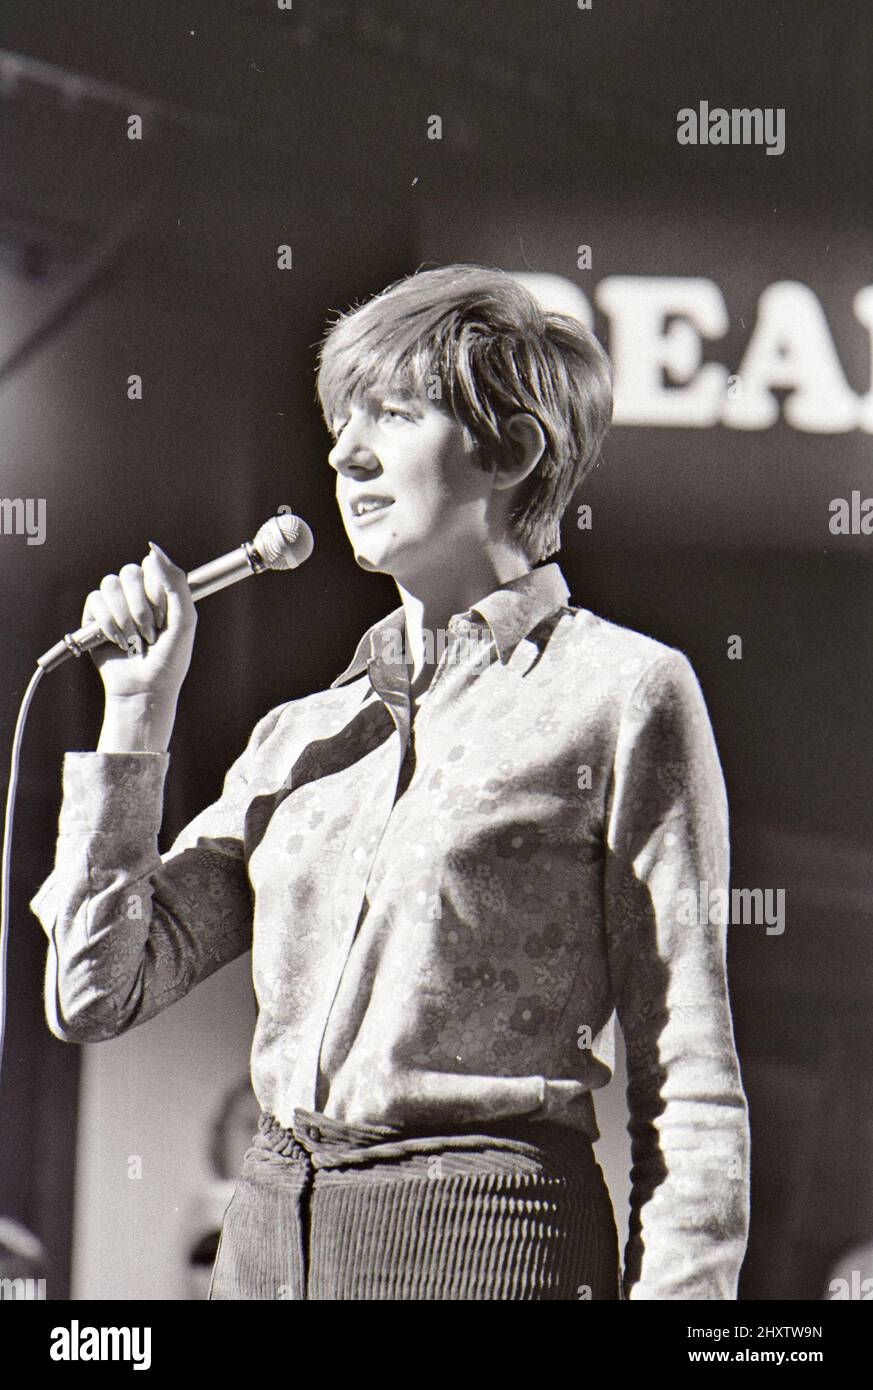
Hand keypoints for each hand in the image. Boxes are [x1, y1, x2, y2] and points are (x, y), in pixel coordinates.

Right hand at [83, 543, 196, 745]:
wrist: (146, 689)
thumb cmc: (169, 659)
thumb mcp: (185, 620)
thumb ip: (176, 583)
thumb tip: (154, 550)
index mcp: (160, 591)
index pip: (152, 566)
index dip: (157, 589)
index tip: (165, 615)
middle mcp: (137, 594)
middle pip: (129, 571)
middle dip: (141, 605)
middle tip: (150, 631)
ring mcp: (115, 604)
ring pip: (110, 584)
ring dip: (125, 616)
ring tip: (134, 640)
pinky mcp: (95, 617)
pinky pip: (94, 601)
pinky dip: (108, 623)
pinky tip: (119, 641)